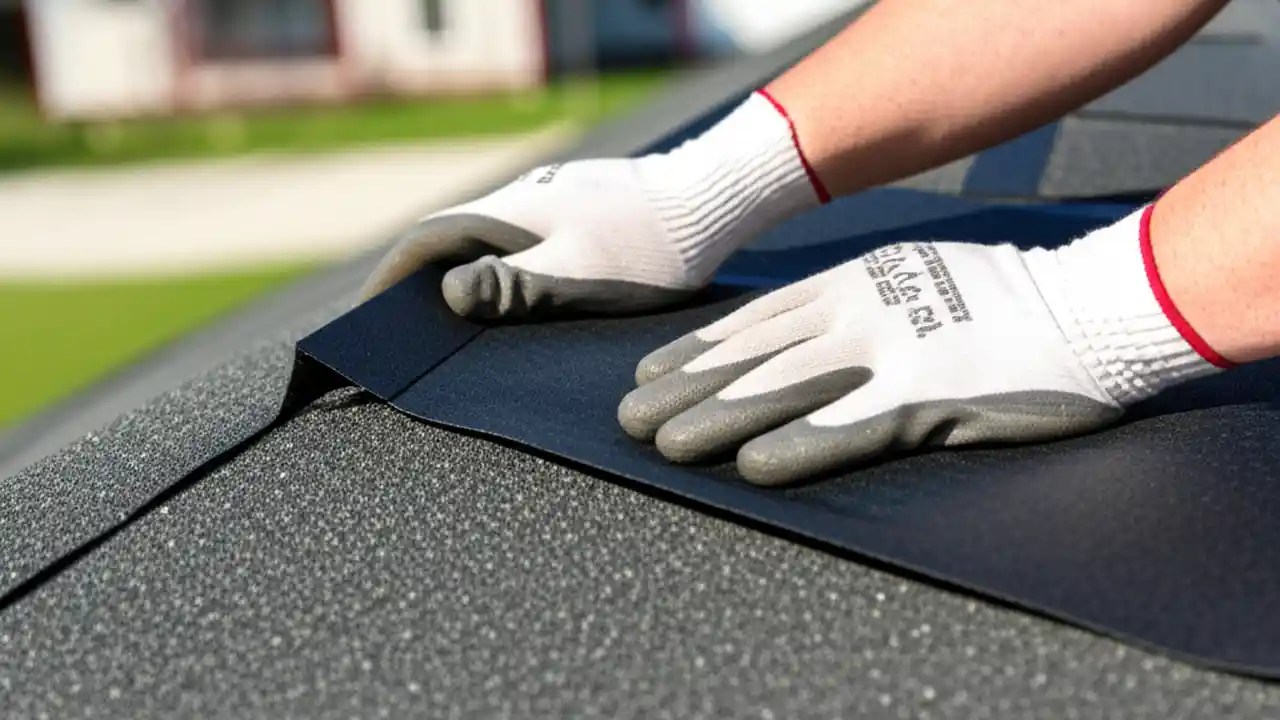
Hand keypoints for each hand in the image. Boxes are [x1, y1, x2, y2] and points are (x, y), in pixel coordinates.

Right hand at [359, 92, 821, 319]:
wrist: (710, 201)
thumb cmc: (650, 247)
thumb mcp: (579, 275)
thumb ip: (512, 285)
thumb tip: (448, 294)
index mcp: (508, 214)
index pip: (426, 241)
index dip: (391, 280)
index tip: (369, 318)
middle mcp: (519, 200)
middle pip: (450, 240)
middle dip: (421, 283)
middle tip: (407, 331)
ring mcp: (547, 202)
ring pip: (487, 240)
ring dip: (464, 277)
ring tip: (456, 325)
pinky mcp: (574, 211)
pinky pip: (520, 241)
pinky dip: (502, 270)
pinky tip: (517, 298)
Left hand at [618, 207, 1221, 485]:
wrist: (1094, 303)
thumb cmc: (1007, 300)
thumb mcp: (918, 278)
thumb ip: (859, 304)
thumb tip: (801, 335)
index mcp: (857, 281)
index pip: (757, 319)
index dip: (699, 349)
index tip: (651, 371)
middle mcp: (862, 308)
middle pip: (755, 352)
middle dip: (687, 387)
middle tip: (631, 415)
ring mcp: (894, 348)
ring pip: (785, 385)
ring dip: (719, 416)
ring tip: (665, 442)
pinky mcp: (932, 393)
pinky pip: (850, 425)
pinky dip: (798, 445)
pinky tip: (751, 465)